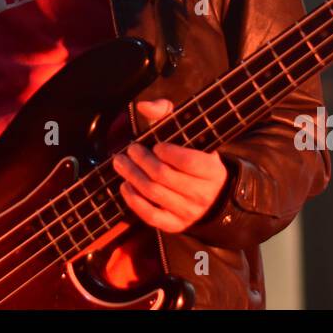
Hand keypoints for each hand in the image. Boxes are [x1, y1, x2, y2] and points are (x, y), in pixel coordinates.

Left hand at [112, 99, 228, 232]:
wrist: (212, 195)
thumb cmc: (196, 158)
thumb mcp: (190, 133)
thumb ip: (167, 113)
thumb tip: (143, 107)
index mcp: (212, 170)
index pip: (188, 161)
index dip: (168, 152)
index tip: (156, 145)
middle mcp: (202, 194)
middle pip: (164, 176)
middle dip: (142, 160)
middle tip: (130, 149)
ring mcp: (188, 212)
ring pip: (154, 193)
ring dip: (132, 175)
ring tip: (120, 162)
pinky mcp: (174, 225)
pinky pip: (150, 215)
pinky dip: (133, 200)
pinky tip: (125, 185)